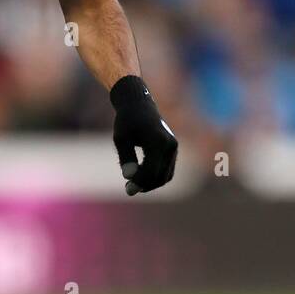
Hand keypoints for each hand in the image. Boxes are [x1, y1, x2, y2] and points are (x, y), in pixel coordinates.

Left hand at [110, 75, 177, 195]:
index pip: (151, 170)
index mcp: (158, 141)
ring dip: (150, 183)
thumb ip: (125, 158)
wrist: (138, 104)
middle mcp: (170, 145)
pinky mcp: (172, 150)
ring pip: (165, 176)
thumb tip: (129, 177)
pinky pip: (167, 171)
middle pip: (160, 176)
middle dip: (145, 185)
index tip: (127, 188)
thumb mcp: (121, 138)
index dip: (140, 182)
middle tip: (129, 188)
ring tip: (133, 183)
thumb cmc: (126, 121)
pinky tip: (141, 176)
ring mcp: (173, 148)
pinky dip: (155, 177)